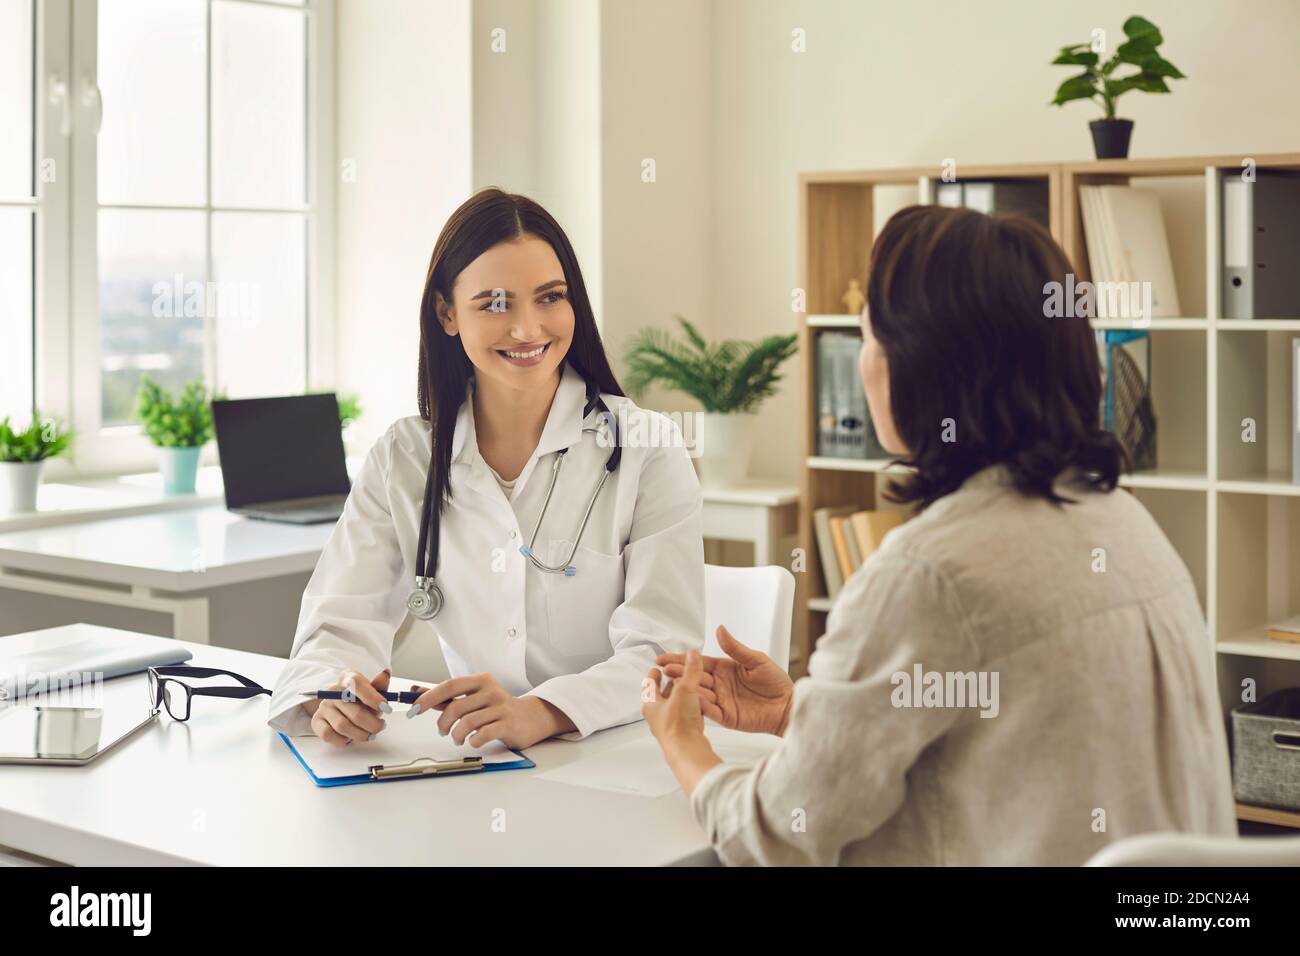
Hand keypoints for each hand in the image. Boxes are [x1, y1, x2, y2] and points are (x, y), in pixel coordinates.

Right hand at [307, 668, 391, 746]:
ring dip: (361, 735)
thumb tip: (385, 674)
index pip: (356, 683)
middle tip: (380, 726)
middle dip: (373, 724)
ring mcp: (324, 706)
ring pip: (343, 726)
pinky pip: (328, 735)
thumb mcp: (372, 692)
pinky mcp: (316, 721)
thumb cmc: (359, 699)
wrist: (339, 708)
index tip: (385, 708)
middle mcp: (333, 691)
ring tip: (369, 734)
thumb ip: (379, 686)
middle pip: (355, 712)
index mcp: (348, 678)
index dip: (373, 697)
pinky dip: (342, 740)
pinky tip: (349, 737)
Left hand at [409, 673, 574, 749]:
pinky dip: (473, 740)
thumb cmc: (497, 709)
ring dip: (456, 735)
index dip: (429, 697)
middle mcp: (491, 691)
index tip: (414, 709)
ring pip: (467, 722)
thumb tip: (419, 694)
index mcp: (481, 681)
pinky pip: (482, 734)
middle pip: (456, 706)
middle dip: (443, 723)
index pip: (450, 685)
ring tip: (457, 738)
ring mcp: (501, 707)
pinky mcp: (508, 724)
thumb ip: (449, 697)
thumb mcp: (474, 698)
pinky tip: (473, 741)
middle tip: (443, 731)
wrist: (530, 718)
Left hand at [642, 650, 705, 744]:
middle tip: (674, 674)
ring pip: (674, 706)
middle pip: (661, 696)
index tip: (656, 667)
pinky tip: (698, 705)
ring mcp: (669, 725)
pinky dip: (690, 708)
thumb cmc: (678, 723)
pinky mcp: (682, 733)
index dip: (653, 675)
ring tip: (689, 687)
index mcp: (651, 704)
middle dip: (668, 685)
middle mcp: (657, 716)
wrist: (686, 750)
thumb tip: (692, 654)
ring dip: (681, 696)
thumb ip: (690, 671)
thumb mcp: (685, 690)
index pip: (649, 685)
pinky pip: (685, 716)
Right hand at [657, 626, 793, 735]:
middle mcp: (719, 684)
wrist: (787, 705)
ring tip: (673, 684)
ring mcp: (721, 701)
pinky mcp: (726, 716)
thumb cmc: (775, 682)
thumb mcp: (756, 660)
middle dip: (679, 673)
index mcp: (723, 668)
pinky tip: (691, 700)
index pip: (698, 663)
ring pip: (698, 694)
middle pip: (694, 678)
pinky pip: (709, 711)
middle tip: (665, 670)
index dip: (681, 659)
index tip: (664, 657)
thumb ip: (735, 648)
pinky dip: (699, 705)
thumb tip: (720, 630)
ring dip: (686, 689)